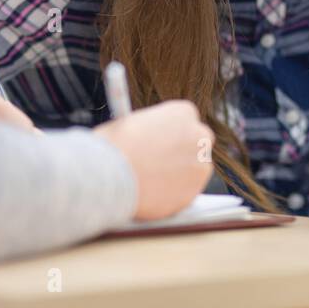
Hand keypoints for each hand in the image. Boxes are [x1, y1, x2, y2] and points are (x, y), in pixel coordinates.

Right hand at [95, 100, 213, 219]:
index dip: (172, 133)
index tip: (160, 142)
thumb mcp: (128, 124)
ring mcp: (199, 165)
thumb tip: (147, 138)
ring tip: (151, 181)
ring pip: (195, 170)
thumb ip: (148, 129)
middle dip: (184, 152)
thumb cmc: (112, 146)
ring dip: (180, 175)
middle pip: (198, 143)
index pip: (186, 119)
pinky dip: (173, 195)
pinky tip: (152, 194)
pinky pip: (186, 193)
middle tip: (162, 162)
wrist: (109, 177)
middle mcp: (198, 136)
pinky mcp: (194, 193)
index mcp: (183, 112)